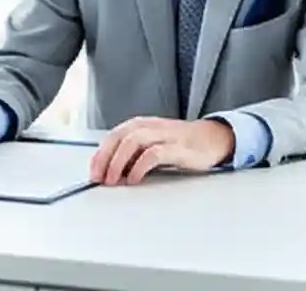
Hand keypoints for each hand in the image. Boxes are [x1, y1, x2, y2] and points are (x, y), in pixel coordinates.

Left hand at [89, 117, 234, 184]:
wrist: (212, 138)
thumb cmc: (179, 143)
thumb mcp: (152, 145)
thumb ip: (133, 154)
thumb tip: (110, 172)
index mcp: (140, 125)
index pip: (113, 136)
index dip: (100, 154)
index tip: (92, 172)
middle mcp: (150, 126)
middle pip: (119, 137)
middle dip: (105, 158)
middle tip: (98, 178)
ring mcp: (164, 135)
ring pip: (133, 141)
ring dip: (118, 162)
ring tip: (112, 180)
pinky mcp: (178, 148)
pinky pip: (154, 154)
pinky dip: (140, 166)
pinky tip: (134, 179)